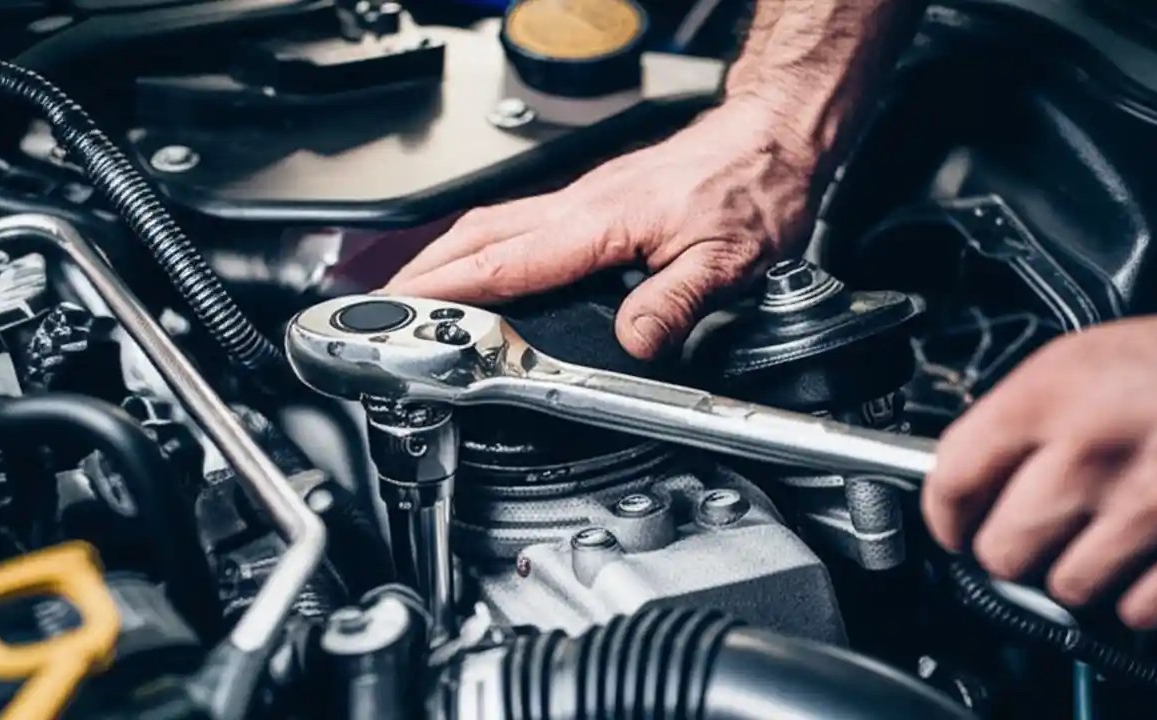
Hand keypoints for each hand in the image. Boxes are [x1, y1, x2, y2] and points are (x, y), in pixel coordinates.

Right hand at [382, 99, 817, 359]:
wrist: (770, 138)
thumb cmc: (752, 186)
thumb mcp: (727, 259)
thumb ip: (674, 305)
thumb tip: (631, 346)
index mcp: (601, 221)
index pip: (506, 261)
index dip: (449, 289)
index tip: (404, 308)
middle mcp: (582, 204)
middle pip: (480, 235)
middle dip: (425, 271)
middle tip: (386, 306)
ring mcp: (586, 199)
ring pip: (495, 224)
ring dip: (448, 256)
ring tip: (418, 291)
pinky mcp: (598, 199)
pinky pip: (523, 222)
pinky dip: (486, 246)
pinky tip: (488, 266)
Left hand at [922, 281, 1156, 628]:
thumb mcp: (1069, 363)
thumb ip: (1009, 420)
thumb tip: (964, 475)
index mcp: (1048, 401)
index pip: (954, 478)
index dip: (942, 512)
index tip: (951, 524)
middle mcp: (1091, 456)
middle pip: (1001, 551)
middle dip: (1003, 549)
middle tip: (1021, 534)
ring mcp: (1149, 508)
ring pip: (1064, 588)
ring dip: (1068, 575)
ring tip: (1086, 541)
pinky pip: (1136, 611)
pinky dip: (1133, 597)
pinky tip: (1137, 560)